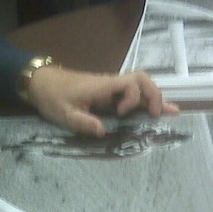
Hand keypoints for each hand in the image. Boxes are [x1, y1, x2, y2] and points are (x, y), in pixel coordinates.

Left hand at [25, 66, 178, 136]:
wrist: (42, 83)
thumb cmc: (53, 97)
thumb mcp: (64, 113)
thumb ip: (83, 122)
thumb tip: (103, 132)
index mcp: (103, 86)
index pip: (131, 83)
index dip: (132, 99)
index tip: (120, 115)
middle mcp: (111, 84)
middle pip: (142, 80)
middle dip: (154, 95)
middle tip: (157, 115)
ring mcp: (111, 88)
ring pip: (140, 86)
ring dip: (154, 98)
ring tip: (170, 113)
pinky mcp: (109, 93)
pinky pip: (132, 94)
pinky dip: (145, 102)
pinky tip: (157, 111)